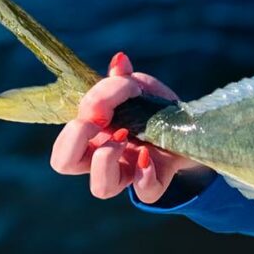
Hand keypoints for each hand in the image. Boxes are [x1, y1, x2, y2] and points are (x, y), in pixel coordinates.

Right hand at [49, 52, 201, 202]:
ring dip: (105, 159)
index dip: (72, 131)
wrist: (189, 127)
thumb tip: (119, 60)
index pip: (64, 144)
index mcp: (91, 138)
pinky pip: (146, 192)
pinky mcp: (155, 181)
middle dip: (74, 142)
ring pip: (101, 188)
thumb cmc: (153, 109)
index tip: (98, 109)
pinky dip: (144, 175)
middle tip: (97, 124)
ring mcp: (129, 173)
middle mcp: (104, 159)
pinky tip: (147, 155)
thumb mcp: (138, 89)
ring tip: (124, 137)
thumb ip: (122, 80)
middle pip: (64, 164)